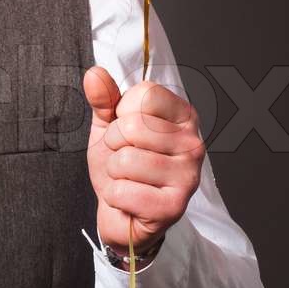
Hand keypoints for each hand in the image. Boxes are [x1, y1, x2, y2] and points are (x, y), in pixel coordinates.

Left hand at [82, 67, 205, 254]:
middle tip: (124, 159)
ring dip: (114, 174)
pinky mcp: (174, 206)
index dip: (122, 113)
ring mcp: (188, 176)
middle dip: (114, 145)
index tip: (128, 131)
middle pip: (132, 126)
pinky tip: (130, 200)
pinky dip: (115, 197)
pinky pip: (123, 191)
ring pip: (125, 160)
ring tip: (128, 180)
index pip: (146, 93)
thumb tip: (95, 74)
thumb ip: (104, 100)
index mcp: (182, 117)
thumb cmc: (121, 168)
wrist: (122, 214)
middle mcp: (193, 143)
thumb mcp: (109, 128)